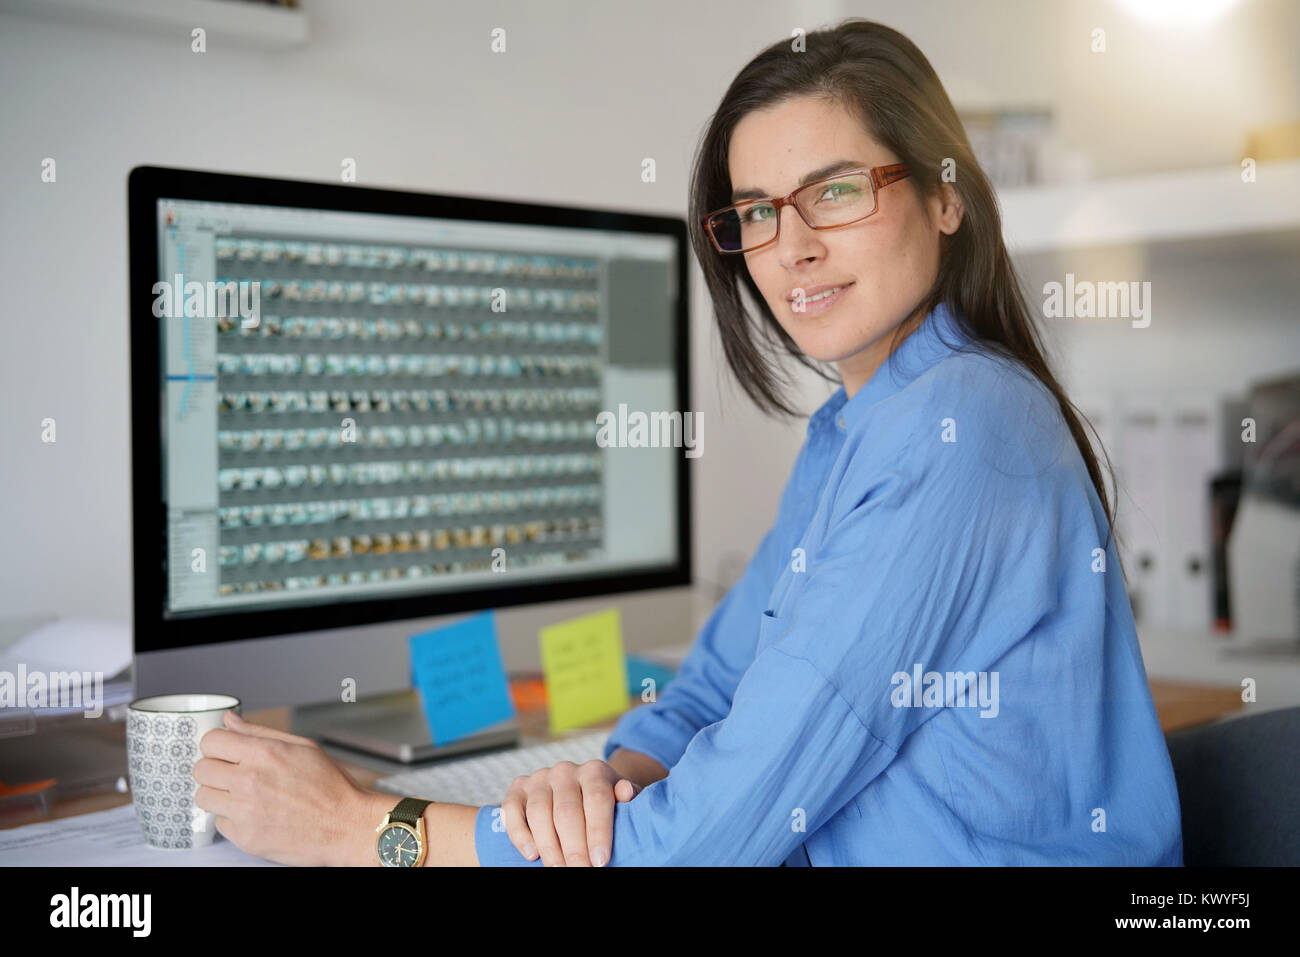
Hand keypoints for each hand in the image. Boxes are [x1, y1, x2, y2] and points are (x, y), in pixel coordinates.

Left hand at [194, 711, 378, 866]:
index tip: (224, 750)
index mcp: (265, 754)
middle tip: (232, 773)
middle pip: (200, 769)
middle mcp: (250, 782)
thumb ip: (260, 732)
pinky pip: (219, 822)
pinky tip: (254, 813)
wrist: (346, 826)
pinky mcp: (245, 838)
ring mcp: (245, 812)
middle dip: (214, 768)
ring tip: (241, 794)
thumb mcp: (302, 747)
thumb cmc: (330, 786)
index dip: (217, 744)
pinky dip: (232, 818)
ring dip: (218, 793)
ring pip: (203, 796)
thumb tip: (230, 721)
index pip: (211, 741)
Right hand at [500, 760, 640, 865]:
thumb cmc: (604, 804)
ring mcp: (539, 778)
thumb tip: (626, 792)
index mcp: (594, 771)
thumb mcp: (621, 801)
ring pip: (539, 813)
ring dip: (549, 847)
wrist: (579, 791)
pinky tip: (532, 854)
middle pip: (567, 811)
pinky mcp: (518, 789)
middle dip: (574, 848)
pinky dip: (519, 834)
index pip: (597, 799)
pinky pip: (511, 810)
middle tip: (581, 871)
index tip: (601, 861)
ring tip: (559, 869)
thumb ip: (627, 795)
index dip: (599, 832)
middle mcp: (565, 771)